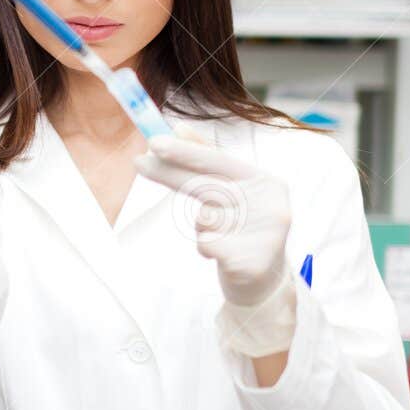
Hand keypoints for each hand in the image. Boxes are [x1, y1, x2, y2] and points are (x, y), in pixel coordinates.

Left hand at [133, 131, 297, 356]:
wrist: (265, 282)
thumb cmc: (243, 229)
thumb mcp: (232, 192)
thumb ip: (208, 160)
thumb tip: (179, 127)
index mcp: (266, 182)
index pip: (219, 161)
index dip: (186, 151)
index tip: (153, 141)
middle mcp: (271, 205)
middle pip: (208, 184)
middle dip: (169, 172)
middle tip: (138, 162)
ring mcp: (264, 234)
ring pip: (204, 218)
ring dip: (202, 226)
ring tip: (223, 235)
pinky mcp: (251, 262)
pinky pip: (207, 245)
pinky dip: (208, 248)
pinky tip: (224, 254)